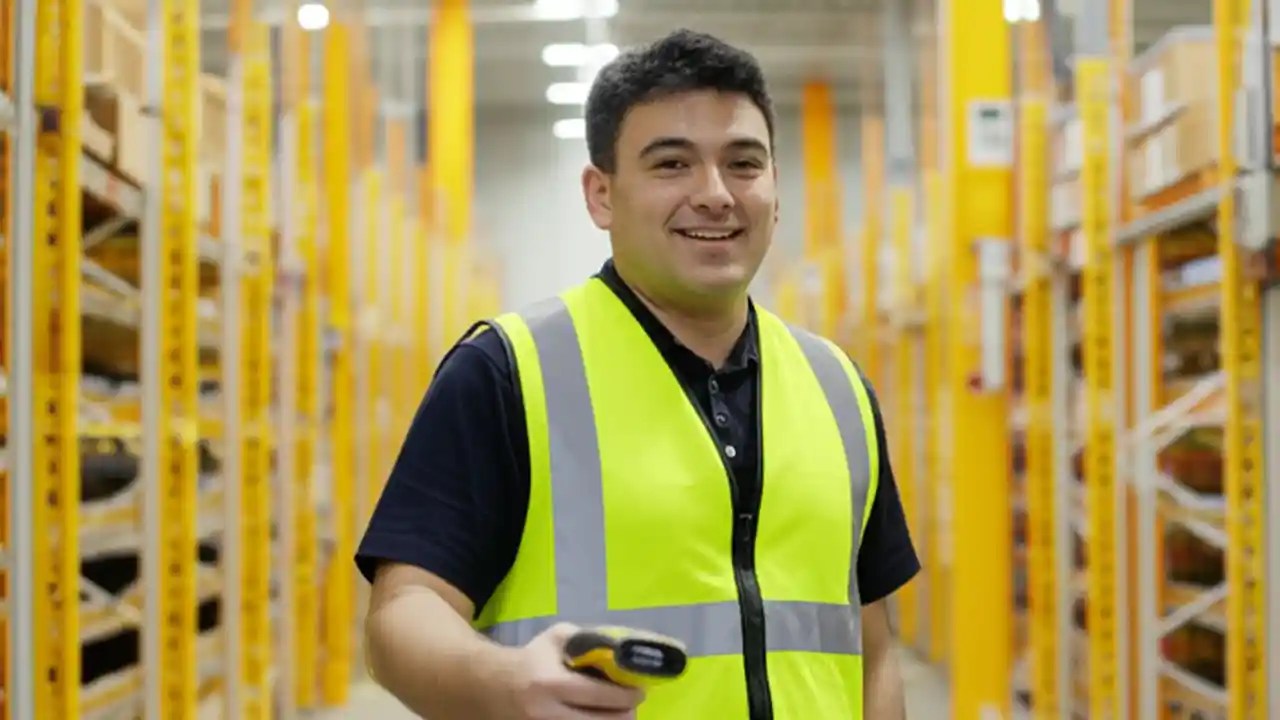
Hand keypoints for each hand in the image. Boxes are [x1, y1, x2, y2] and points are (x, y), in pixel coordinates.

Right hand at [500, 622, 646, 718]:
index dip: (628, 695)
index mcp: (551, 684)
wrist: (492, 686)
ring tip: (617, 713)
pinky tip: (599, 718)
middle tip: (632, 706)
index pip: (601, 696)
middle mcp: (547, 714)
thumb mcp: (557, 639)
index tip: (640, 690)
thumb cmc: (531, 659)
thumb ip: (588, 641)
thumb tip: (622, 650)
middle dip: (626, 715)